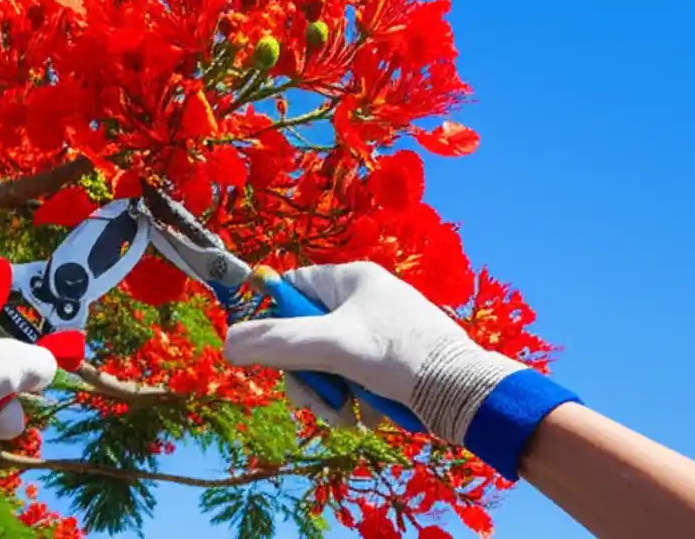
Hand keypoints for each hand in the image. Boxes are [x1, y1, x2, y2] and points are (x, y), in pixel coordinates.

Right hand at [224, 261, 524, 442]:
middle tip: (318, 394)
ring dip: (328, 394)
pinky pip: (349, 380)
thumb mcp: (332, 347)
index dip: (271, 318)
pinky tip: (366, 414)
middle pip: (302, 335)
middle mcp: (361, 302)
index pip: (289, 288)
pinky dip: (351, 401)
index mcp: (350, 280)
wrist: (466, 395)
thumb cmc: (401, 357)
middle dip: (305, 373)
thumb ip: (276, 343)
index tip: (262, 349)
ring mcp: (375, 335)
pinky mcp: (387, 365)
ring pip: (323, 365)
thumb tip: (228, 344)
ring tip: (348, 412)